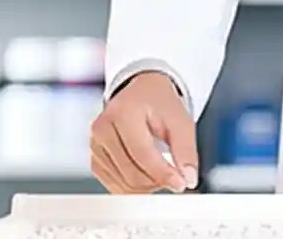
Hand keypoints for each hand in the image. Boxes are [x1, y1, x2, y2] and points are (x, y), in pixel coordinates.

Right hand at [90, 71, 199, 193]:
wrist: (142, 94)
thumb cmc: (158, 104)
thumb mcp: (180, 120)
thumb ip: (185, 150)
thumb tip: (187, 178)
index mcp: (122, 112)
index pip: (142, 153)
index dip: (163, 173)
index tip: (180, 183)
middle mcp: (103, 128)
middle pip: (131, 173)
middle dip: (157, 181)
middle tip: (175, 177)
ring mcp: (95, 145)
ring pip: (123, 183)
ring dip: (147, 186)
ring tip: (161, 171)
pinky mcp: (95, 159)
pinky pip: (115, 186)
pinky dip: (134, 187)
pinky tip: (147, 174)